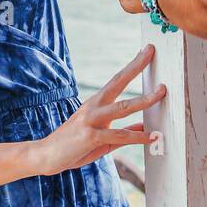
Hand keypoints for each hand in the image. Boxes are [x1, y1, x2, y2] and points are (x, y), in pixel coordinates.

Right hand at [35, 44, 165, 176]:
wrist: (45, 156)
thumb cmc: (74, 145)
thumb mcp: (102, 138)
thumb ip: (123, 132)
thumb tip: (145, 126)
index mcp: (96, 103)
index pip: (117, 79)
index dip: (132, 65)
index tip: (146, 51)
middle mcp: (94, 107)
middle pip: (119, 82)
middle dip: (136, 66)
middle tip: (150, 52)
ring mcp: (92, 120)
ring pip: (123, 107)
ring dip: (144, 100)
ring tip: (161, 93)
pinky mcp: (91, 137)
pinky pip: (120, 136)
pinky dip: (138, 136)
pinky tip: (152, 136)